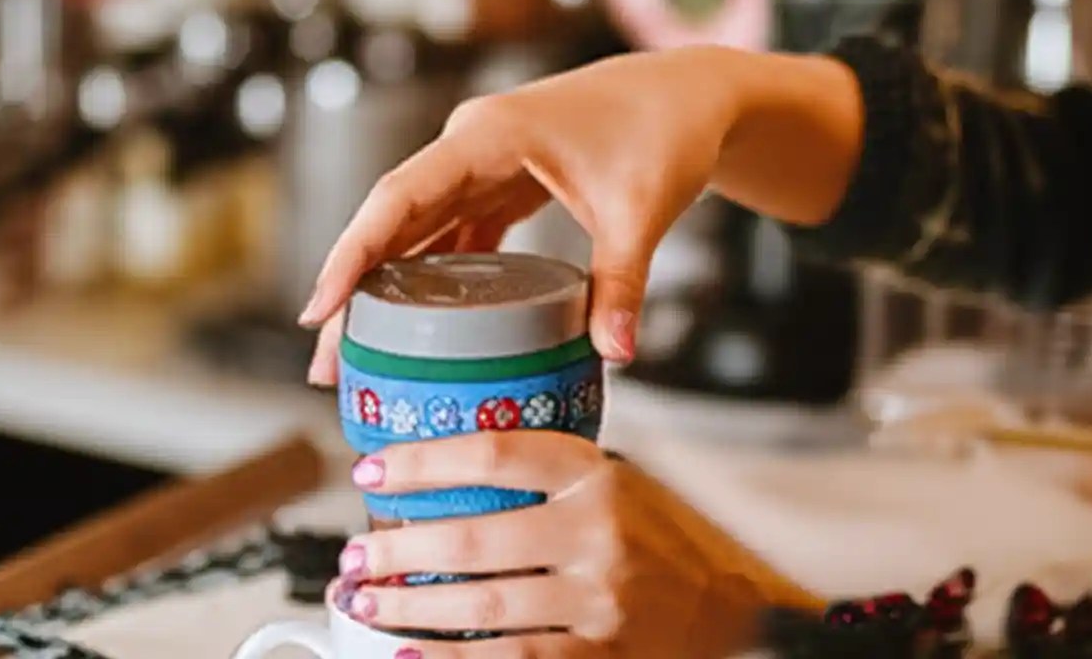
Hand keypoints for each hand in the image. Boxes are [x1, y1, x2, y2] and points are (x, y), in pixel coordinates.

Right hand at [300, 46, 752, 383]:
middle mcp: (470, 145)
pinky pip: (449, 233)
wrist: (691, 94)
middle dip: (354, 292)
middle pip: (392, 222)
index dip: (353, 253)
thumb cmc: (665, 130)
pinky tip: (416, 325)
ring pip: (415, 231)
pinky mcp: (499, 182)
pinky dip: (430, 278)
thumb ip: (622, 282)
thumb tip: (616, 356)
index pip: (399, 196)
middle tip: (327, 365)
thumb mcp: (641, 209)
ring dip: (386, 291)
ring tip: (358, 357)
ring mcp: (481, 164)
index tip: (319, 310)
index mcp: (488, 135)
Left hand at [334, 432, 822, 657]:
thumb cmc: (664, 538)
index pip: (490, 453)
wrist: (738, 606)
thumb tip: (447, 474)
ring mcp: (601, 597)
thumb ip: (549, 477)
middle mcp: (598, 530)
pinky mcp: (600, 650)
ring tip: (365, 603)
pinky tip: (409, 654)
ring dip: (409, 608)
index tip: (369, 471)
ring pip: (481, 606)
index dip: (419, 462)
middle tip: (352, 558)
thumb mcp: (617, 482)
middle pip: (471, 537)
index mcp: (596, 472)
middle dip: (394, 551)